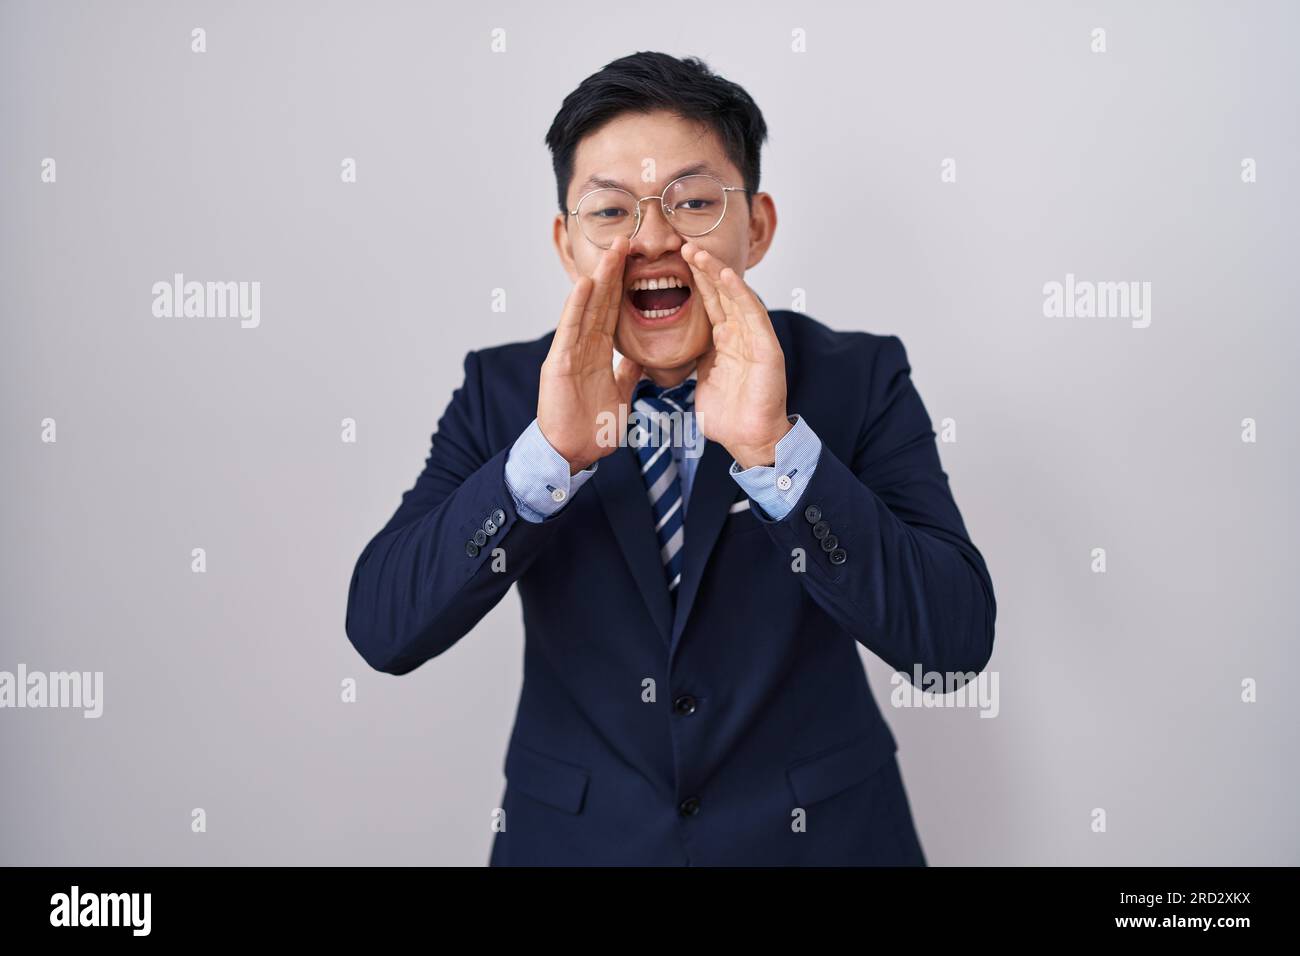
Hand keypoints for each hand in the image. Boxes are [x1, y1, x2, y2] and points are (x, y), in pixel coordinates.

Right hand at [538, 236, 643, 473]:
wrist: (573, 453)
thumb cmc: (592, 429)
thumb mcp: (619, 395)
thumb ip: (627, 375)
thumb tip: (641, 361)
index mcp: (598, 354)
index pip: (613, 312)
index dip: (624, 287)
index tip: (636, 261)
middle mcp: (583, 347)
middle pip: (600, 303)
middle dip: (613, 272)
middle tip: (625, 241)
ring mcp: (569, 353)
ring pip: (586, 309)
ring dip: (599, 279)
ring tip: (610, 252)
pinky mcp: (558, 364)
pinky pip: (570, 331)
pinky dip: (576, 307)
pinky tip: (585, 285)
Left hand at [681, 242, 791, 468]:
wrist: (746, 440)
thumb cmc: (726, 416)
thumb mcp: (701, 379)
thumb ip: (693, 358)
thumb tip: (671, 349)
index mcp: (725, 341)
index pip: (709, 303)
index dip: (694, 281)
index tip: (674, 261)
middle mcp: (742, 334)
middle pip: (721, 293)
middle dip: (703, 269)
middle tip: (682, 245)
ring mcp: (756, 339)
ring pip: (736, 297)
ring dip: (717, 273)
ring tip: (698, 253)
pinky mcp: (767, 348)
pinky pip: (753, 315)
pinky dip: (740, 294)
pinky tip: (726, 276)